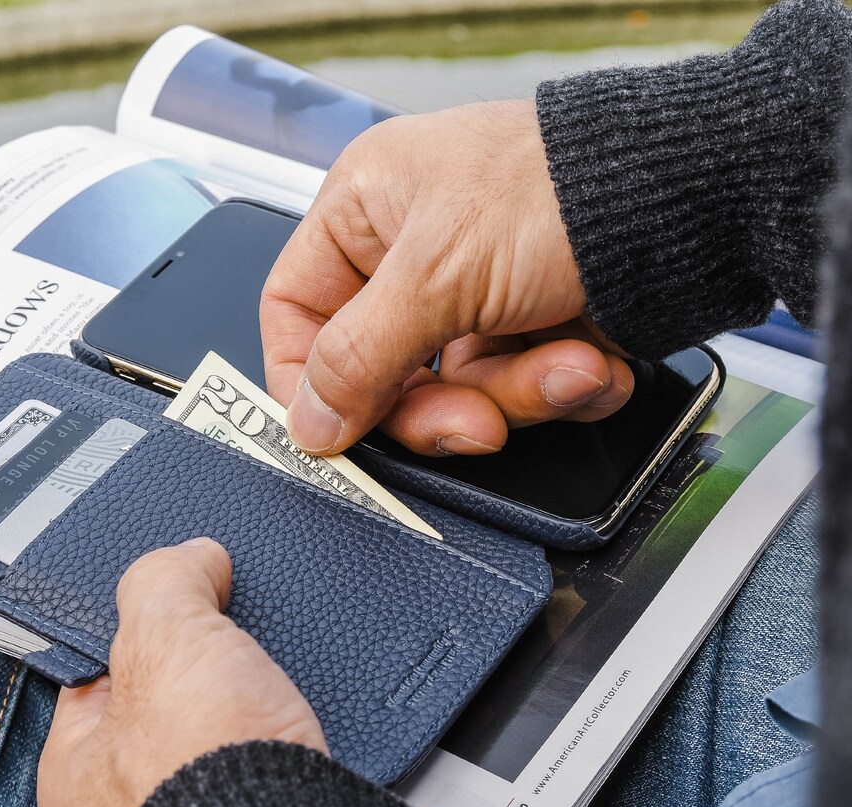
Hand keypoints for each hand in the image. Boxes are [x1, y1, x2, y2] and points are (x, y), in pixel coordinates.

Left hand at [37, 539, 326, 806]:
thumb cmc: (202, 772)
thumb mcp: (162, 636)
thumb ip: (162, 582)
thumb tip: (194, 558)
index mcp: (75, 773)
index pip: (93, 674)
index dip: (130, 622)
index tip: (164, 592)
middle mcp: (130, 804)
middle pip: (165, 695)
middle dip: (200, 656)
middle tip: (221, 629)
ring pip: (223, 721)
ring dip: (249, 689)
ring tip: (265, 664)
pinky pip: (270, 745)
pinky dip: (287, 719)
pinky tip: (296, 700)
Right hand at [261, 99, 632, 456]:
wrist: (694, 195)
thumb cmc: (564, 188)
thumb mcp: (439, 273)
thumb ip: (360, 355)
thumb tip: (308, 421)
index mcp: (365, 211)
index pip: (297, 311)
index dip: (307, 379)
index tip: (334, 433)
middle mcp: (411, 252)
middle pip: (383, 369)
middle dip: (443, 405)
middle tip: (480, 423)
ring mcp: (472, 291)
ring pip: (457, 388)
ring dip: (520, 393)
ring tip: (572, 368)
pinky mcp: (527, 321)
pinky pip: (515, 384)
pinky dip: (559, 384)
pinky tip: (592, 359)